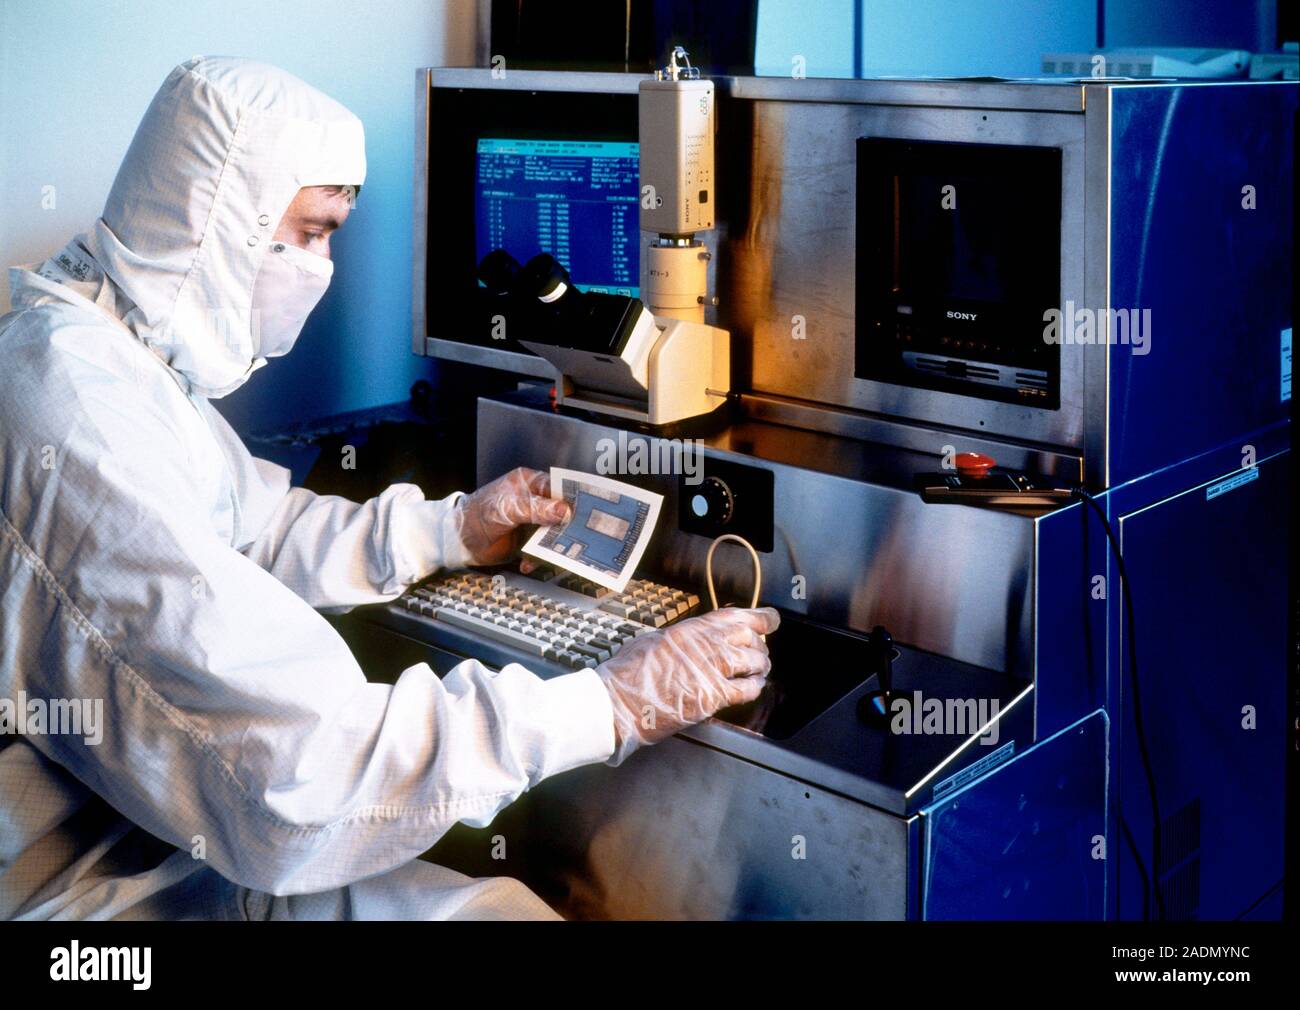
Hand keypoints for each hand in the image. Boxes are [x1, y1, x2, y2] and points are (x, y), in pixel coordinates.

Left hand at [450, 467, 570, 567]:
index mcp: (531, 484)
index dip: (574, 498)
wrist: (459, 539)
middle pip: (561, 514)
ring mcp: (532, 523)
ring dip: (552, 547)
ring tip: (552, 555)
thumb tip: (564, 509)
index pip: (560, 488)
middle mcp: (534, 502)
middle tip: (577, 536)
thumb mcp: (510, 507)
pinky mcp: (528, 542)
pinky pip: (542, 552)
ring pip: (554, 535)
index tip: (587, 509)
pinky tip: (528, 562)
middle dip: (567, 527)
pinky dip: (537, 559)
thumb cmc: (479, 513)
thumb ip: (537, 508)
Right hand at [596, 607, 780, 764]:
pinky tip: (753, 687)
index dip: (759, 617)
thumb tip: (692, 640)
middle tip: (760, 651)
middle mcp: (705, 645)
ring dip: (760, 666)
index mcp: (689, 630)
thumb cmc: (626, 675)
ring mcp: (710, 670)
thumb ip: (679, 639)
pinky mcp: (712, 697)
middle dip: (760, 644)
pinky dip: (754, 687)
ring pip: (753, 661)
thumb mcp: (652, 642)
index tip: (770, 619)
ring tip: (760, 670)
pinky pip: (746, 689)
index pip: (734, 616)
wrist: (617, 702)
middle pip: (749, 637)